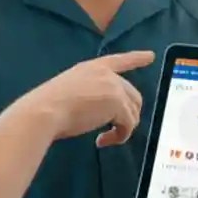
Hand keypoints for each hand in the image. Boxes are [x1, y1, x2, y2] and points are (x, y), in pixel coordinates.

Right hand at [20, 50, 154, 146]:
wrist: (46, 111)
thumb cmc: (49, 105)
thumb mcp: (71, 90)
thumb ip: (89, 93)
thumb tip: (101, 112)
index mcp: (92, 67)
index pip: (119, 60)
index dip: (136, 58)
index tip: (151, 56)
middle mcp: (107, 74)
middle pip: (132, 94)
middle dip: (128, 113)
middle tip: (115, 129)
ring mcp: (114, 88)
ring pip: (133, 111)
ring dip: (123, 127)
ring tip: (106, 137)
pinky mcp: (118, 104)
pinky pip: (128, 125)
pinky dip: (119, 136)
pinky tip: (103, 141)